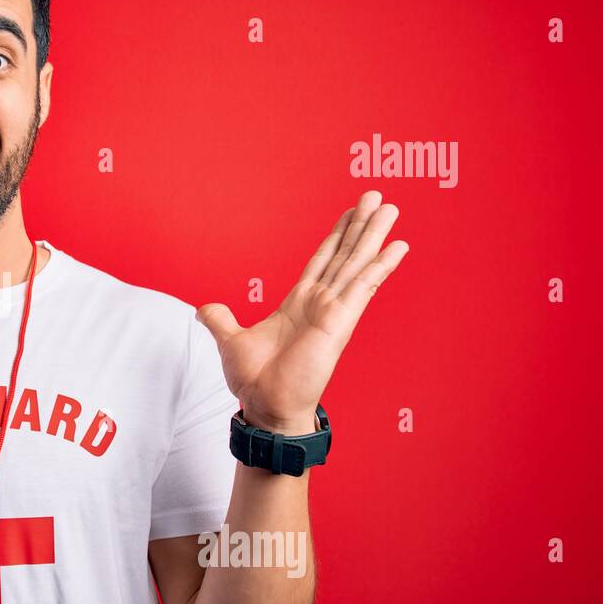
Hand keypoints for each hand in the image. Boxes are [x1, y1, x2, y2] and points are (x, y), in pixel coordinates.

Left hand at [195, 189, 408, 434]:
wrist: (266, 407)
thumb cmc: (256, 382)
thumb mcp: (231, 342)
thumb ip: (221, 321)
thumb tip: (204, 309)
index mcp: (299, 304)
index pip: (322, 261)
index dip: (336, 236)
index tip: (351, 213)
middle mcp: (321, 304)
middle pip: (344, 255)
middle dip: (360, 225)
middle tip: (377, 197)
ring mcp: (333, 311)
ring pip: (357, 264)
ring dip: (374, 236)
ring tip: (391, 209)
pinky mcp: (339, 322)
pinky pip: (363, 288)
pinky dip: (380, 266)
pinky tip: (398, 247)